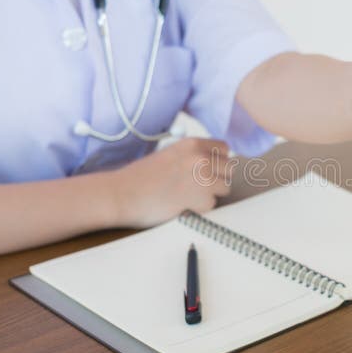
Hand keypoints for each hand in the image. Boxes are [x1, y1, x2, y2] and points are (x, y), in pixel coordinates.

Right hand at [108, 138, 233, 227]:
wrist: (122, 194)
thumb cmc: (141, 177)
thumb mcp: (170, 154)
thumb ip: (193, 156)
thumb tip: (215, 162)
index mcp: (193, 144)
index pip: (225, 149)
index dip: (218, 160)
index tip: (209, 169)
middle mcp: (201, 158)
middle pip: (229, 169)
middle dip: (218, 178)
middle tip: (197, 186)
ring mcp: (203, 179)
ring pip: (225, 188)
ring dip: (210, 194)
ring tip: (188, 196)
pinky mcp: (200, 200)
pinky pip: (212, 205)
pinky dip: (200, 209)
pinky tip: (181, 205)